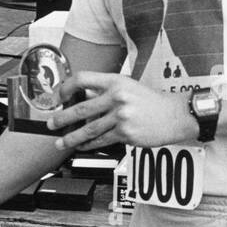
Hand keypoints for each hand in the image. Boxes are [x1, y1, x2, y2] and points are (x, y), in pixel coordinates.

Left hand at [46, 72, 192, 153]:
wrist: (175, 115)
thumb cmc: (152, 102)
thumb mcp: (129, 87)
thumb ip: (107, 92)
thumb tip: (83, 99)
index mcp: (116, 81)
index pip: (83, 79)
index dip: (66, 87)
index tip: (59, 96)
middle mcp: (117, 96)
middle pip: (81, 107)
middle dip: (62, 118)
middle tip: (51, 124)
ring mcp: (121, 115)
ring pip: (88, 129)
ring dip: (71, 137)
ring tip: (61, 142)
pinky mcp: (125, 133)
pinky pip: (101, 140)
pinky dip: (88, 145)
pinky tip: (81, 147)